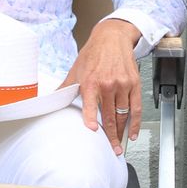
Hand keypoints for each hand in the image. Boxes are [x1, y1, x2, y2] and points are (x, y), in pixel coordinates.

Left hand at [60, 18, 141, 155]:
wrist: (112, 38)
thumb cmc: (93, 54)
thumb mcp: (76, 69)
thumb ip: (65, 87)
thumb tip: (50, 98)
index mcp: (91, 81)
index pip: (90, 103)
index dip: (90, 118)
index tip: (92, 131)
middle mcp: (108, 84)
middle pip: (110, 115)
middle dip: (111, 135)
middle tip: (112, 149)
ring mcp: (122, 85)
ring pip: (123, 114)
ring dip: (121, 132)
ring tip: (119, 144)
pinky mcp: (134, 84)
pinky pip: (136, 108)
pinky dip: (135, 123)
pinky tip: (132, 133)